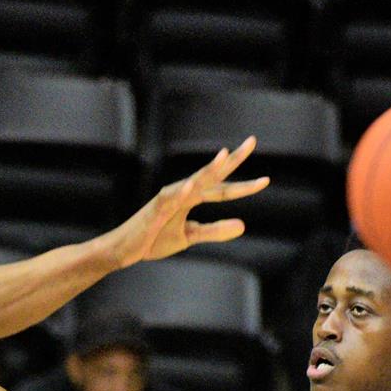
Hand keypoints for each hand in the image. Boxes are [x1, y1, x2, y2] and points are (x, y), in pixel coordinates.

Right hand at [106, 137, 268, 267]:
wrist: (124, 249)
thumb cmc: (154, 238)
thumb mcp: (190, 236)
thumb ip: (215, 231)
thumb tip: (242, 225)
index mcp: (193, 197)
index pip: (222, 189)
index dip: (244, 186)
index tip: (265, 180)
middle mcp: (183, 191)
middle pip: (212, 175)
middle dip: (232, 160)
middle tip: (252, 141)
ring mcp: (169, 198)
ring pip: (193, 181)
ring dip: (208, 169)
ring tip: (225, 156)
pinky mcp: (155, 209)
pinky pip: (168, 200)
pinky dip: (179, 193)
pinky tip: (190, 187)